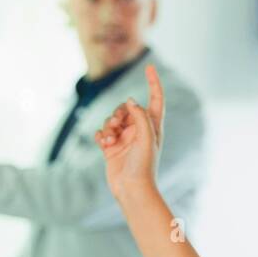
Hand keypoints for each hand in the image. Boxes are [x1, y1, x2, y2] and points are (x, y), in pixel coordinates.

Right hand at [95, 63, 163, 199]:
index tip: (149, 66)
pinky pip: (103, 132)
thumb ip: (141, 116)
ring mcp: (125, 139)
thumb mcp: (147, 138)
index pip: (155, 100)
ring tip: (110, 139)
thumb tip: (131, 101)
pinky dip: (101, 135)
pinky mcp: (112, 148)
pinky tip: (104, 144)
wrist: (132, 190)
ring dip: (108, 126)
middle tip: (117, 125)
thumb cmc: (144, 166)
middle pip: (126, 108)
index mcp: (153, 127)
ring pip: (112, 119)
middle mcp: (139, 131)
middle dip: (119, 113)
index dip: (153, 83)